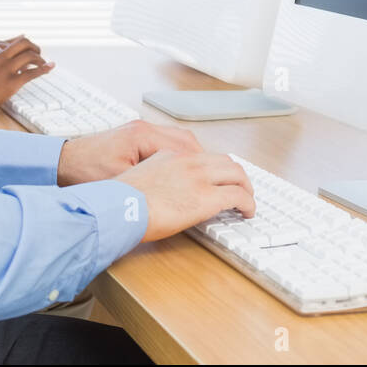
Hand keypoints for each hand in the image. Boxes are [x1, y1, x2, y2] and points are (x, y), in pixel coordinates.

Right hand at [0, 35, 52, 119]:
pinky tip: (50, 68)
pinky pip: (33, 73)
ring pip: (30, 56)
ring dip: (40, 59)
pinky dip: (44, 69)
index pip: (9, 46)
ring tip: (44, 63)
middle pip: (22, 44)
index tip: (24, 53)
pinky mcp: (12, 82)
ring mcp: (5, 68)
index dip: (18, 50)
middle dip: (33, 47)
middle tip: (38, 53)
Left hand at [57, 119, 205, 185]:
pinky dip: (182, 157)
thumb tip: (174, 196)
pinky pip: (169, 144)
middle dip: (208, 163)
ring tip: (207, 180)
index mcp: (142, 137)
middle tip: (223, 182)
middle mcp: (144, 129)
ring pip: (182, 142)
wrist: (61, 162)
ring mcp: (141, 131)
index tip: (219, 184)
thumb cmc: (84, 172)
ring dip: (196, 160)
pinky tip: (183, 174)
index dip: (206, 168)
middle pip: (190, 143)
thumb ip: (149, 185)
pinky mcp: (136, 138)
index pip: (187, 149)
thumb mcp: (118, 184)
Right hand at [114, 150, 255, 242]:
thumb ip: (155, 177)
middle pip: (226, 161)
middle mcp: (187, 161)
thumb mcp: (139, 178)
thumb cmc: (120, 200)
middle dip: (237, 175)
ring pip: (237, 174)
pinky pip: (239, 196)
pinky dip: (248, 203)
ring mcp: (199, 177)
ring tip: (247, 200)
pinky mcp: (206, 197)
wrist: (118, 207)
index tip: (220, 179)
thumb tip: (161, 190)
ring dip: (246, 187)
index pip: (203, 156)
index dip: (217, 168)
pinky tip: (247, 212)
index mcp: (170, 155)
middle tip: (241, 188)